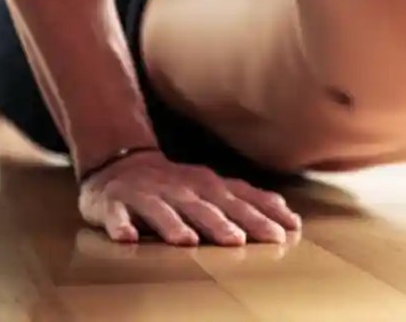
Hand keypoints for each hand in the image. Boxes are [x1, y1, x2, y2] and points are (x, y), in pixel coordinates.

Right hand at [78, 150, 301, 245]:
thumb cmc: (176, 184)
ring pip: (162, 210)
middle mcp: (181, 188)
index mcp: (207, 186)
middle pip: (204, 207)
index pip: (240, 200)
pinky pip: (117, 216)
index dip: (262, 215)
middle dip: (222, 223)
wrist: (121, 164)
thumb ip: (247, 200)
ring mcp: (147, 194)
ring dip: (174, 225)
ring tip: (188, 241)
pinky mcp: (115, 203)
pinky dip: (121, 225)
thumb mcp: (213, 188)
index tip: (286, 231)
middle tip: (239, 241)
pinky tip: (127, 238)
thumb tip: (289, 215)